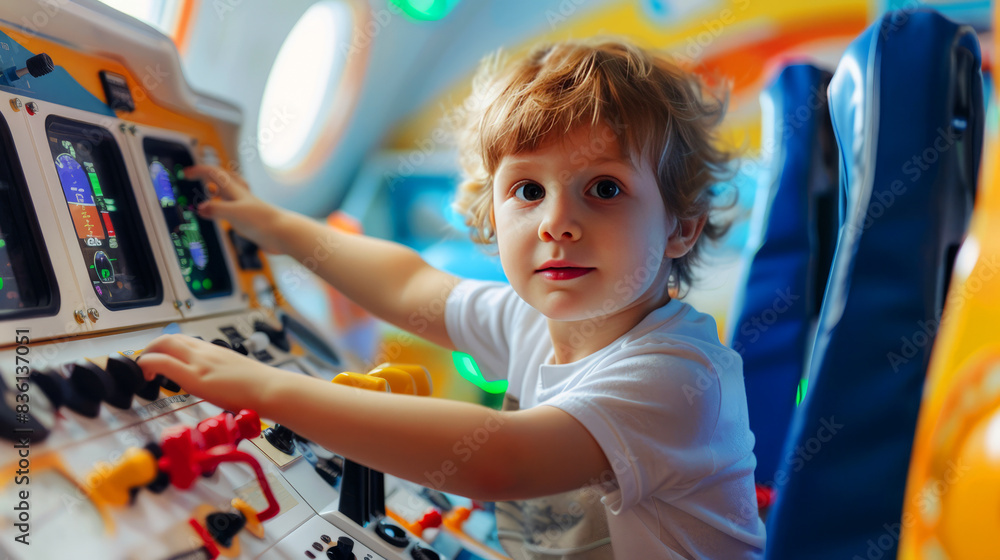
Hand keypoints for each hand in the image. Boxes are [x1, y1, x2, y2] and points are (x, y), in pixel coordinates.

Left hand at [138, 334, 279, 411]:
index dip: (165, 348)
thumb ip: (221, 374)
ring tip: (146, 373)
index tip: (159, 361)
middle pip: (168, 338)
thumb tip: (216, 384)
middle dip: (150, 349)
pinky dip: (147, 365)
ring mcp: (199, 362)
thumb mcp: (236, 373)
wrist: (271, 389)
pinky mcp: (195, 378)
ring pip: (162, 344)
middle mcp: (205, 352)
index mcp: (215, 351)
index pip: (183, 340)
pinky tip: (147, 379)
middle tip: (146, 366)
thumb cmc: (260, 386)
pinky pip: (163, 363)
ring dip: (147, 356)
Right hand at [185, 165, 288, 253]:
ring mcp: (245, 206)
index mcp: (235, 190)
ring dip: (216, 191)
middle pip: (222, 179)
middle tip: (195, 179)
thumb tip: (200, 208)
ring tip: (206, 194)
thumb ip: (216, 209)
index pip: (214, 173)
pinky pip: (233, 207)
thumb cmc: (262, 221)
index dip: (199, 170)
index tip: (186, 172)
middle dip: (208, 176)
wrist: (283, 233)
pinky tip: (222, 215)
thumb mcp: (234, 214)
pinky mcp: (250, 218)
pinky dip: (224, 207)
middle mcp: (240, 195)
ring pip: (228, 193)